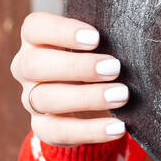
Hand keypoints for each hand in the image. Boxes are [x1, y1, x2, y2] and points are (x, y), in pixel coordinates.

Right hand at [9, 12, 129, 146]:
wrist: (92, 98)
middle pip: (35, 65)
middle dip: (77, 67)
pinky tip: (118, 126)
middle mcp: (27, 68)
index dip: (61, 31)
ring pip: (45, 99)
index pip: (35, 28)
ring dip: (86, 98)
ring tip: (122, 95)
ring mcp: (30, 99)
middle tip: (115, 67)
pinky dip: (90, 131)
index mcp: (36, 40)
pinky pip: (59, 132)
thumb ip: (107, 36)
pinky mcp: (43, 127)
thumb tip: (133, 34)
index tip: (96, 38)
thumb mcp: (99, 43)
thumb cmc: (98, 57)